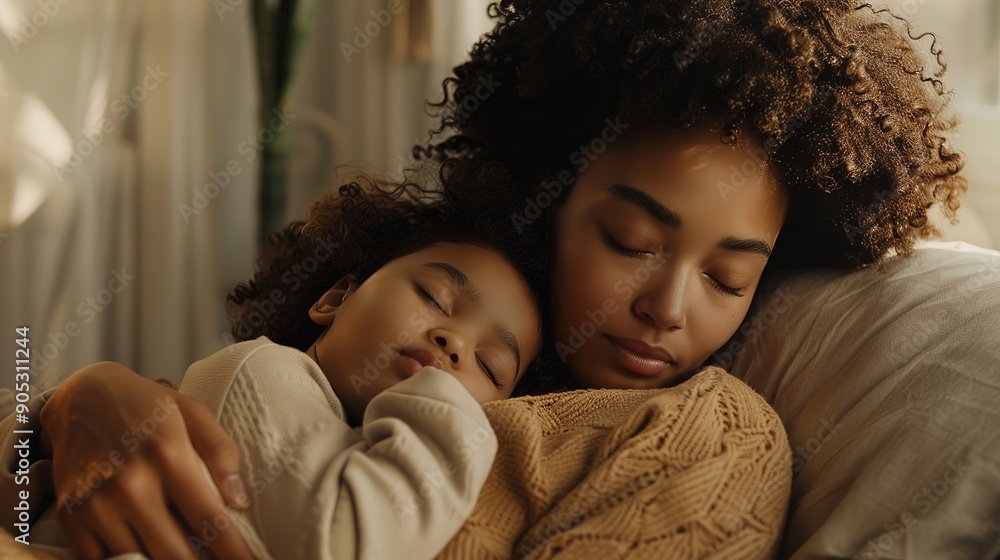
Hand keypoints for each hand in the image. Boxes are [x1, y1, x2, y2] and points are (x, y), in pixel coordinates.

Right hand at [40, 362, 254, 559]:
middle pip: (175, 555)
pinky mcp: (71, 516)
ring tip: (181, 548)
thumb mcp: (193, 413)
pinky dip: (126, 559)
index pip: (210, 520)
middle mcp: (129, 485)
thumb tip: (238, 502)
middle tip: (214, 559)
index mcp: (168, 456)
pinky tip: (145, 545)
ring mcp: (95, 504)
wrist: (80, 397)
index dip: (234, 552)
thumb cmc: (147, 406)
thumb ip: (221, 453)